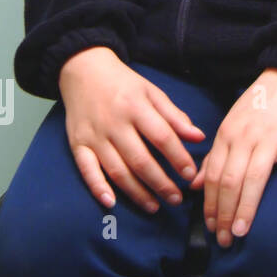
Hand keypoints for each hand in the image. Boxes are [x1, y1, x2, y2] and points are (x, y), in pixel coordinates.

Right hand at [59, 46, 206, 211]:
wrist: (84, 71)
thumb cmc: (124, 84)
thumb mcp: (153, 93)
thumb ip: (175, 116)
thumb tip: (199, 137)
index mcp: (137, 108)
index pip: (162, 137)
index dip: (178, 158)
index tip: (191, 175)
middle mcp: (115, 124)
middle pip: (140, 159)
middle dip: (160, 183)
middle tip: (176, 199)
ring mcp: (94, 136)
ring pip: (116, 170)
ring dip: (136, 192)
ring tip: (154, 206)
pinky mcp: (76, 144)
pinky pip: (86, 170)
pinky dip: (97, 188)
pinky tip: (111, 203)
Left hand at [189, 68, 276, 246]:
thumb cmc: (257, 105)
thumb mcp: (229, 125)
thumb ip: (213, 156)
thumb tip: (194, 186)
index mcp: (226, 135)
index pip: (212, 175)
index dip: (209, 204)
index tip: (209, 227)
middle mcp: (245, 138)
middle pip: (230, 180)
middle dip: (223, 213)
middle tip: (224, 238)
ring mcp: (271, 138)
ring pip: (255, 177)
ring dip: (247, 207)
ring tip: (241, 230)